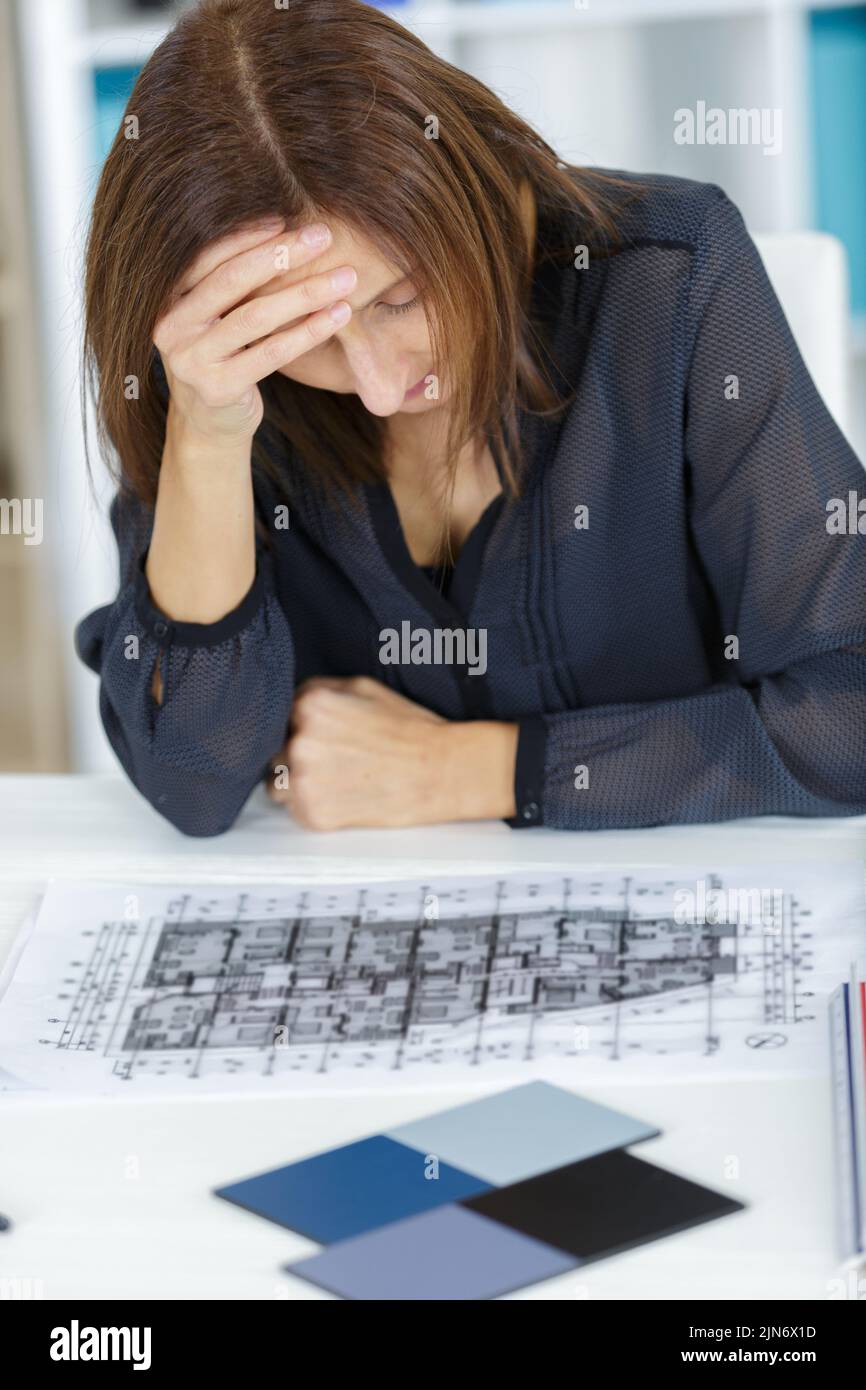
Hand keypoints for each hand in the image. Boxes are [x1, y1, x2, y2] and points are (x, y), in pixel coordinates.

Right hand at [152, 217, 355, 444]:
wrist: (210, 424)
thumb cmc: (222, 358)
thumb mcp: (218, 317)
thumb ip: (233, 284)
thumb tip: (282, 229)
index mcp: (167, 299)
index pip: (209, 257)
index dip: (249, 236)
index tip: (288, 218)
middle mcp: (171, 327)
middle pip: (231, 280)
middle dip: (282, 255)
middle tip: (324, 236)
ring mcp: (192, 360)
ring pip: (256, 316)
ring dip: (306, 292)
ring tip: (345, 278)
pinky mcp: (219, 388)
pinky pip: (272, 353)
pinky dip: (309, 331)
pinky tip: (338, 316)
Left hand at [268, 676, 518, 829]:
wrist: (440, 771)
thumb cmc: (408, 730)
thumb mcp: (363, 688)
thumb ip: (319, 691)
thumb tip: (292, 701)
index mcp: (310, 705)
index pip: (277, 716)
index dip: (296, 726)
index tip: (320, 736)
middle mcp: (300, 741)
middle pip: (274, 750)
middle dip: (295, 754)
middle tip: (334, 759)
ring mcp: (304, 780)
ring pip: (276, 783)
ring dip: (296, 783)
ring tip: (336, 779)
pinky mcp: (313, 813)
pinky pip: (294, 809)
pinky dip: (313, 805)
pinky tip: (344, 795)